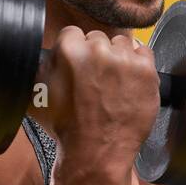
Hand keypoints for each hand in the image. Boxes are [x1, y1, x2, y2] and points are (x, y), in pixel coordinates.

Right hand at [32, 26, 159, 164]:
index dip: (76, 50)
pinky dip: (140, 65)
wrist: (96, 151)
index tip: (81, 65)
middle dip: (98, 55)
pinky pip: (145, 53)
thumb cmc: (68, 127)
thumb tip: (50, 52)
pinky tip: (130, 83)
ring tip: (115, 82)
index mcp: (69, 50)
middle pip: (99, 38)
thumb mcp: (39, 92)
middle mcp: (98, 50)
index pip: (73, 33)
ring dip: (119, 58)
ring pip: (122, 43)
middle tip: (98, 79)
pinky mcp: (146, 71)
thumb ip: (45, 64)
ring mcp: (124, 60)